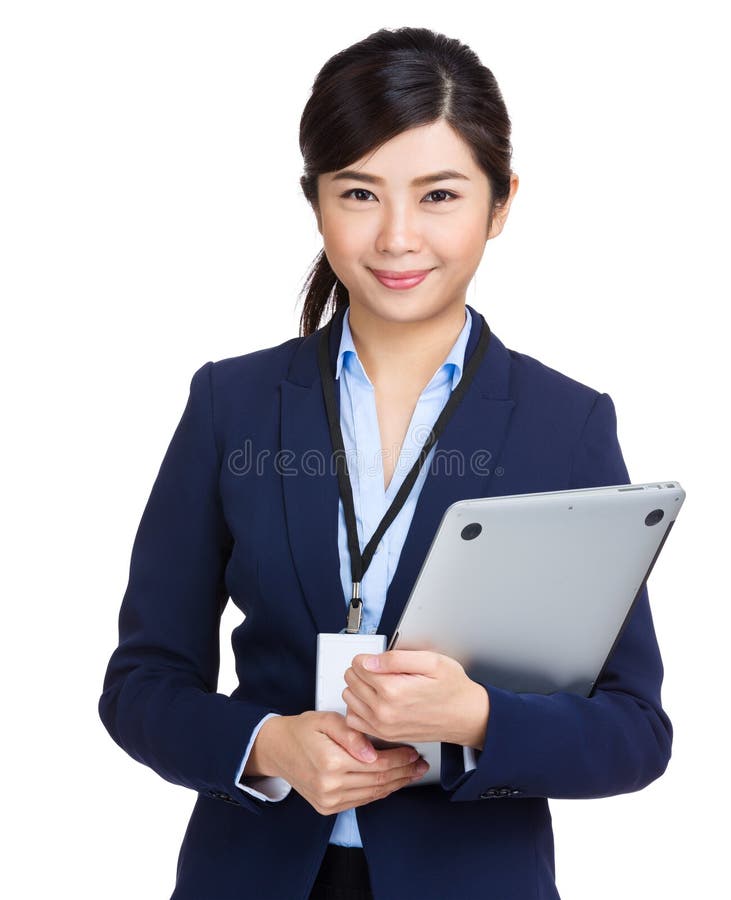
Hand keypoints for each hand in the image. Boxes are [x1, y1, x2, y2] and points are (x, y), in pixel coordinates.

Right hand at [268, 711, 430, 815]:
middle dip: (403, 772)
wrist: (277, 749)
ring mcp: (328, 800)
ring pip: (373, 794)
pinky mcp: (327, 807)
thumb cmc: (302, 730)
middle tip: (419, 764)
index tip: (412, 752)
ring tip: (410, 773)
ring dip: (395, 784)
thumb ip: (352, 733)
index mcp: (331, 762)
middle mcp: (330, 785)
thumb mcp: (326, 720)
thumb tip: (373, 752)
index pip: (378, 764)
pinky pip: (361, 800)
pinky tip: (389, 782)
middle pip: (379, 781)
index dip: (400, 759)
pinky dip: (378, 792)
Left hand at [342, 649, 489, 747]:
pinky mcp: (384, 735)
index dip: (368, 656)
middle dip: (362, 670)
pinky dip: (358, 707)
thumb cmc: (452, 689)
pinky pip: (354, 719)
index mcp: (393, 689)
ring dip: (358, 687)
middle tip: (380, 669)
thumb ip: (396, 658)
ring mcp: (383, 726)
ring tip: (377, 683)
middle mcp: (384, 711)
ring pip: (349, 698)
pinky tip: (372, 699)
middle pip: (351, 680)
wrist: (466, 717)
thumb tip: (371, 660)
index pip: (358, 664)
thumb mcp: (431, 661)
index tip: (379, 658)